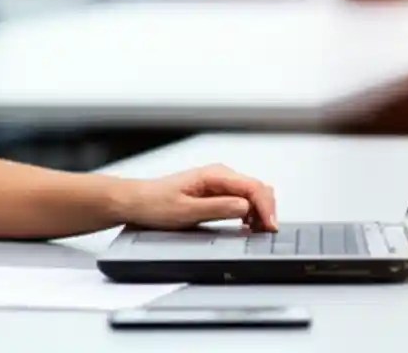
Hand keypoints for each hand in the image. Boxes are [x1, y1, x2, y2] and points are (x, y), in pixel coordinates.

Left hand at [120, 164, 276, 230]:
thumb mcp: (186, 211)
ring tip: (258, 231)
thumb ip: (217, 208)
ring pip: (251, 194)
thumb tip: (244, 206)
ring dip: (259, 211)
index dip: (266, 207)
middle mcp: (219, 175)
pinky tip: (247, 225)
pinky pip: (241, 199)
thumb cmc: (155, 204)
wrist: (137, 201)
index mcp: (213, 175)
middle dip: (266, 210)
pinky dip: (250, 212)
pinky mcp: (215, 192)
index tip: (270, 226)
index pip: (253, 187)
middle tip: (266, 233)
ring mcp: (218, 183)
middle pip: (257, 188)